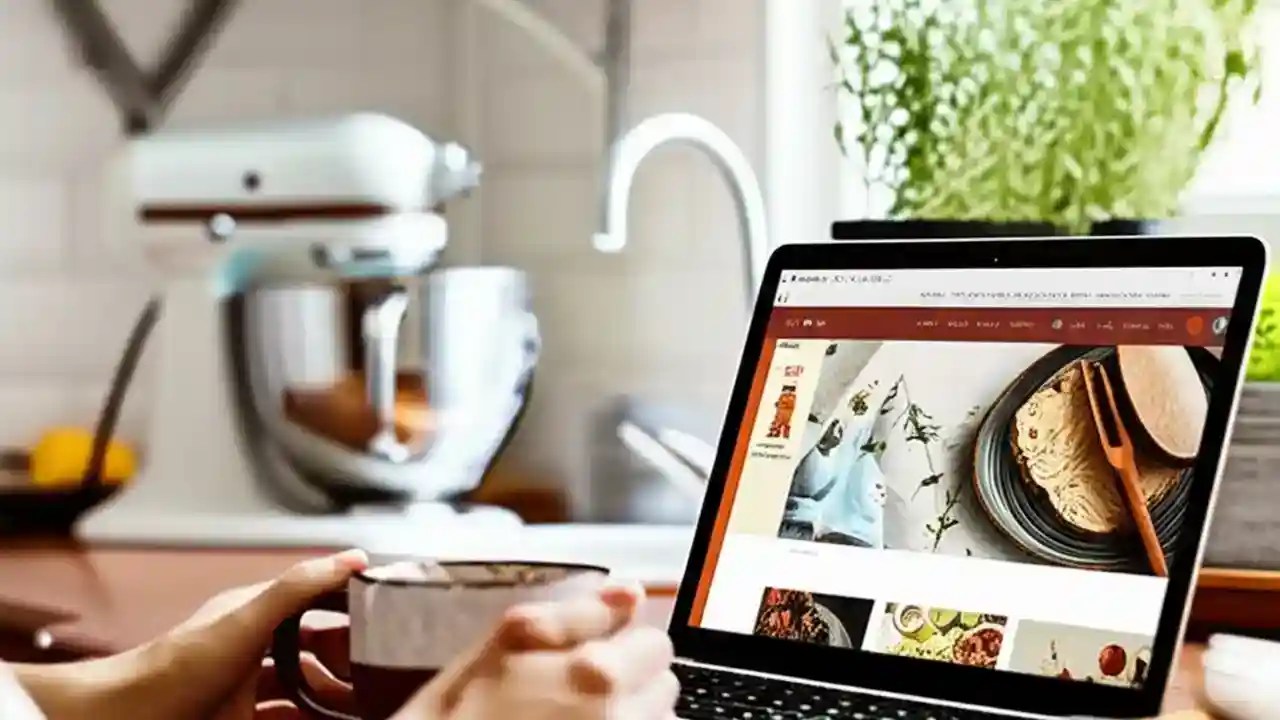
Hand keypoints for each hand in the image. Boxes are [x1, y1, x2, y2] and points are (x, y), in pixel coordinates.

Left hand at [13, 550, 367, 719]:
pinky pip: (289, 718)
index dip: (351, 607)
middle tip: (380, 673)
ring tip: (366, 704)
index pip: (317, 601)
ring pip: (305, 689)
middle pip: (316, 650)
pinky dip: (313, 719)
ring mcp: (246, 688)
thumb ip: (298, 587)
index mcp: (256, 613)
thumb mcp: (246, 619)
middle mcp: (254, 648)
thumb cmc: (177, 667)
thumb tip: (352, 557)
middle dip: (349, 660)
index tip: (386, 619)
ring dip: (336, 697)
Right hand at [394, 584, 678, 719]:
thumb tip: (631, 591)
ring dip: (630, 716)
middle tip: (576, 693)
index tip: (592, 656)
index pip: (656, 645)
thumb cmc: (453, 714)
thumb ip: (574, 615)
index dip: (624, 645)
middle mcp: (620, 719)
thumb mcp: (502, 646)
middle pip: (663, 687)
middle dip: (630, 683)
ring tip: (574, 719)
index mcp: (596, 676)